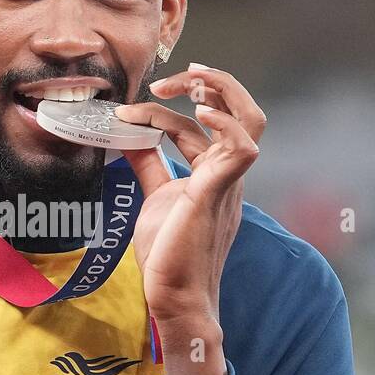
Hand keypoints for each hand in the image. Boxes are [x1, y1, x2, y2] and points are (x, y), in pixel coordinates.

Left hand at [115, 64, 265, 374]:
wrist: (174, 299)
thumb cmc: (169, 256)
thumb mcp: (155, 197)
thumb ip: (147, 165)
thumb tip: (126, 134)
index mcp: (215, 174)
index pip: (202, 124)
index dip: (171, 106)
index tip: (134, 103)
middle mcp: (228, 174)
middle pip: (242, 110)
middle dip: (213, 83)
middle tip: (178, 75)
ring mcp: (228, 183)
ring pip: (249, 120)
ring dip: (219, 92)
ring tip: (184, 84)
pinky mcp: (217, 194)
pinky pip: (240, 149)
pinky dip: (224, 123)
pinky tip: (198, 113)